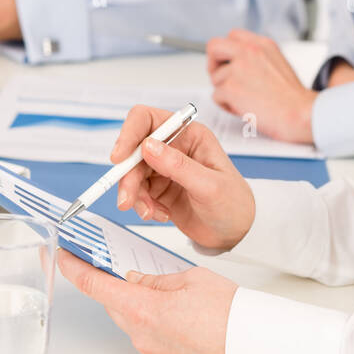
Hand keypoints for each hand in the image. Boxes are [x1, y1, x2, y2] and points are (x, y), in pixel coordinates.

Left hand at [58, 251, 235, 353]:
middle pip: (113, 303)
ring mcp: (150, 350)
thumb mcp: (191, 278)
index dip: (74, 268)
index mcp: (142, 307)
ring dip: (139, 303)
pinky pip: (146, 335)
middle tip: (126, 266)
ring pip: (130, 319)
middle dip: (116, 284)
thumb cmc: (228, 313)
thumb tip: (136, 281)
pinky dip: (153, 320)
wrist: (250, 348)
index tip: (64, 256)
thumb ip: (156, 279)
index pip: (94, 285)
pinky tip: (178, 312)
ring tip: (168, 291)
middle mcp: (139, 333)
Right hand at [112, 105, 254, 249]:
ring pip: (132, 174)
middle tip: (127, 200)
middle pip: (134, 151)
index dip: (129, 133)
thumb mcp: (210, 186)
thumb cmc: (233, 204)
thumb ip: (179, 166)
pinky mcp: (158, 188)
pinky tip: (160, 214)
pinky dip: (142, 206)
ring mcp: (164, 168)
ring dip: (135, 195)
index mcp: (190, 135)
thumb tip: (149, 146)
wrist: (234, 234)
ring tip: (151, 213)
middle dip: (128, 176)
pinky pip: (137, 192)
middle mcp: (174, 147)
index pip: (149, 120)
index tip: (119, 157)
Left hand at [206, 31, 315, 142]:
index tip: (228, 63)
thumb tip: (237, 63)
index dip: (226, 52)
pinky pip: (216, 96)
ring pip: (216, 78)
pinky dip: (226, 105)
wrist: (302, 113)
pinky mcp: (231, 88)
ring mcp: (238, 68)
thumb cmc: (293, 97)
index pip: (232, 36)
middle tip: (221, 78)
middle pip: (214, 47)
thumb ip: (257, 57)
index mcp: (262, 44)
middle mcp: (249, 51)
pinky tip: (243, 109)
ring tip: (245, 100)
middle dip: (213, 64)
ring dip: (225, 91)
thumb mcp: (278, 62)